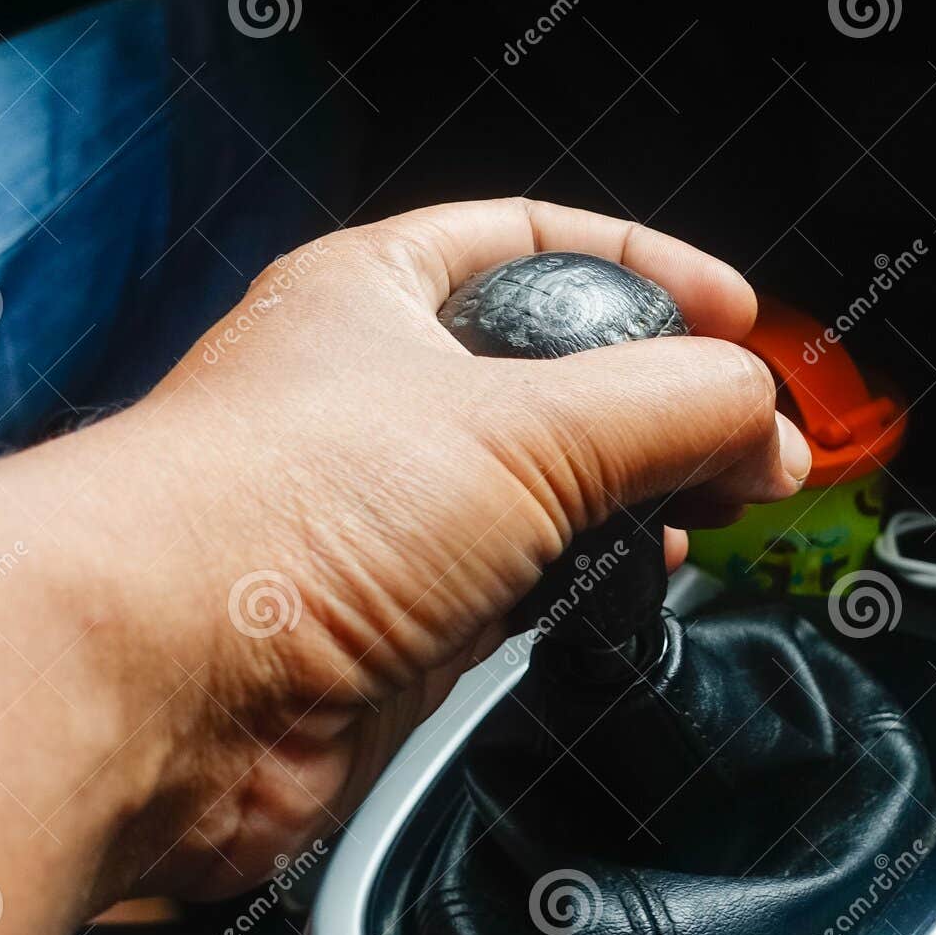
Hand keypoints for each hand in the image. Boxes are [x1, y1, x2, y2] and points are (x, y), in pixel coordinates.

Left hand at [38, 199, 810, 901]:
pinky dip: (590, 581)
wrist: (176, 691)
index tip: (737, 316)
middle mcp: (383, 400)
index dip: (649, 269)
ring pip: (548, 491)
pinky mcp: (407, 621)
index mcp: (383, 294)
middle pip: (558, 376)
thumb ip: (667, 407)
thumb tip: (759, 413)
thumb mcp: (524, 426)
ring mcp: (396, 517)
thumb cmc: (285, 517)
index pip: (540, 243)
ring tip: (714, 511)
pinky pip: (525, 584)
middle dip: (663, 405)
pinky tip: (638, 584)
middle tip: (749, 440)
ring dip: (635, 501)